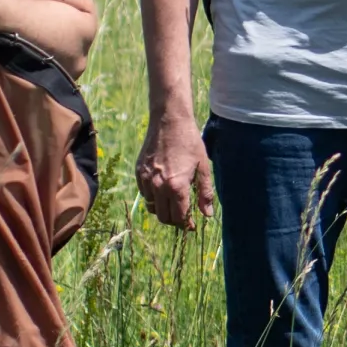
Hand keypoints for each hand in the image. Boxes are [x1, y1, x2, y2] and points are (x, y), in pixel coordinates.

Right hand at [136, 112, 214, 231]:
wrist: (168, 121)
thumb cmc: (189, 142)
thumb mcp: (203, 167)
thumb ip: (205, 193)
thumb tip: (207, 214)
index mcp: (176, 186)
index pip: (179, 217)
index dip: (186, 225)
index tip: (191, 226)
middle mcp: (159, 186)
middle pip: (164, 217)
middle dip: (175, 221)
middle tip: (184, 216)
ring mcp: (146, 180)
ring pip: (152, 207)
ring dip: (163, 210)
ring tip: (173, 204)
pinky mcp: (139, 173)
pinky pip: (145, 194)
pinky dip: (153, 198)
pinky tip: (163, 190)